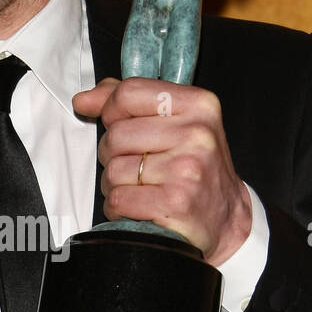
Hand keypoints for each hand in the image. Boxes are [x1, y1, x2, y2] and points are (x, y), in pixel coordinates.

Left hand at [73, 77, 251, 265]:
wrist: (227, 218)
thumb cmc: (194, 168)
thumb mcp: (176, 123)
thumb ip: (130, 102)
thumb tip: (84, 99)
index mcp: (198, 105)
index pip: (128, 93)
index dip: (109, 111)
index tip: (115, 124)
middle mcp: (196, 134)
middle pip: (115, 135)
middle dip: (112, 155)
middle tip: (136, 166)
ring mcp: (187, 169)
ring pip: (112, 170)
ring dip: (115, 185)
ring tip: (140, 189)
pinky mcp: (175, 202)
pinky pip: (118, 199)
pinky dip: (119, 207)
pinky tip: (139, 207)